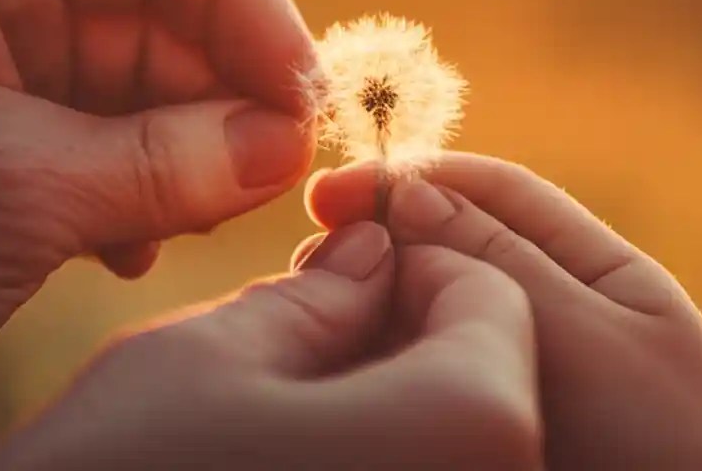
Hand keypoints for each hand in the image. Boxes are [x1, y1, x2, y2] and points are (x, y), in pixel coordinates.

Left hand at [0, 0, 315, 457]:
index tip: (297, 93)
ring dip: (189, 148)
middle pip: (152, 8)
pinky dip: (142, 186)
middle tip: (271, 171)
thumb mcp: (16, 197)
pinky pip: (102, 138)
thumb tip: (288, 145)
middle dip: (224, 89)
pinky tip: (131, 247)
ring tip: (199, 219)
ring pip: (137, 81)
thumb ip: (171, 162)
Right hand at [0, 222, 541, 470]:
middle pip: (487, 377)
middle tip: (312, 311)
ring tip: (289, 385)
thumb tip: (371, 255)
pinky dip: (374, 449)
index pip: (493, 296)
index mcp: (468, 428)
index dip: (415, 255)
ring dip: (388, 392)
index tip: (342, 253)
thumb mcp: (208, 357)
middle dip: (406, 325)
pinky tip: (290, 450)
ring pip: (453, 438)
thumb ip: (318, 297)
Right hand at [307, 154, 701, 469]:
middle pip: (456, 254)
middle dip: (387, 247)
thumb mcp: (587, 338)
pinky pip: (434, 384)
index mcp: (596, 269)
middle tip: (312, 265)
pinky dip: (391, 371)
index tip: (333, 191)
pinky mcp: (495, 424)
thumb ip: (501, 261)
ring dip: (380, 311)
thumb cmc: (669, 446)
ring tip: (315, 318)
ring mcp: (521, 373)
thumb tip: (409, 191)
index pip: (496, 194)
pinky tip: (350, 374)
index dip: (415, 178)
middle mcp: (554, 314)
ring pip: (434, 321)